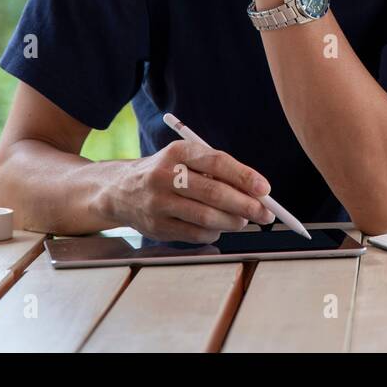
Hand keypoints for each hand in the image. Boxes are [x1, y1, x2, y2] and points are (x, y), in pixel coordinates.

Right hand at [111, 139, 275, 243]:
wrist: (121, 189)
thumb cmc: (168, 172)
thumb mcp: (187, 159)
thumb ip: (218, 171)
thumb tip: (257, 192)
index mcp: (178, 151)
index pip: (217, 162)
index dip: (245, 176)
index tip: (265, 189)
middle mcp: (165, 176)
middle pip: (214, 193)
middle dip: (246, 205)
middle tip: (266, 213)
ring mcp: (158, 203)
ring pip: (206, 217)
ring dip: (233, 222)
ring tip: (243, 221)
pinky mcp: (156, 227)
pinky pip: (195, 234)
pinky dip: (214, 233)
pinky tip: (218, 228)